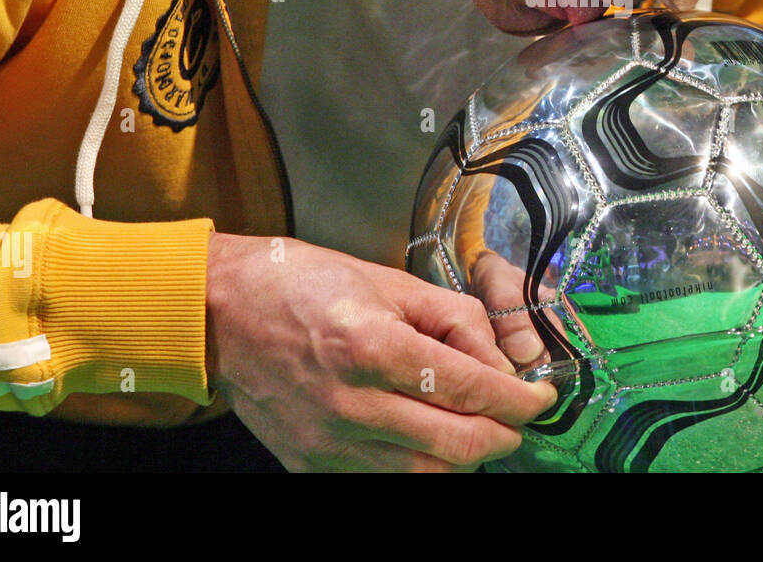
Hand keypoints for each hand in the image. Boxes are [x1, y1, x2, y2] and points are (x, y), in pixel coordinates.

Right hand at [205, 233, 555, 471]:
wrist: (223, 313)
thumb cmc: (306, 284)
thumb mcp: (393, 283)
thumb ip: (458, 321)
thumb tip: (504, 364)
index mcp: (372, 346)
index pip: (471, 390)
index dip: (519, 398)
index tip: (539, 396)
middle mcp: (351, 403)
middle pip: (458, 444)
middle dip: (503, 433)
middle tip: (517, 416)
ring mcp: (329, 442)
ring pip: (427, 473)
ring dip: (465, 454)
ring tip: (476, 426)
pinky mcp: (312, 464)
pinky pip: (385, 479)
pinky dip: (420, 465)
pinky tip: (428, 437)